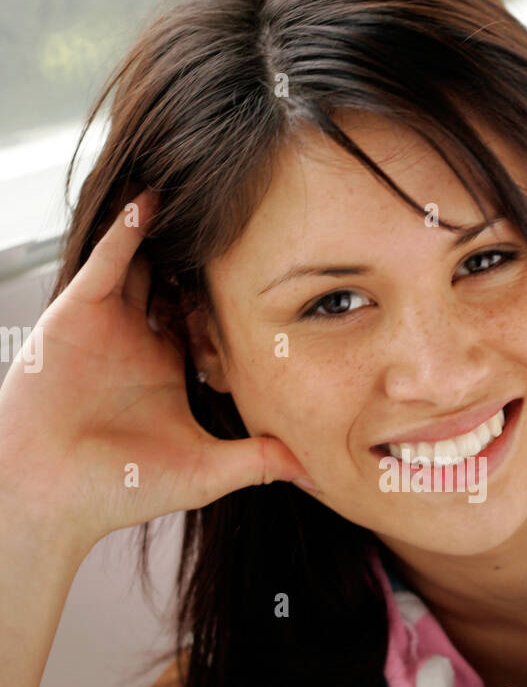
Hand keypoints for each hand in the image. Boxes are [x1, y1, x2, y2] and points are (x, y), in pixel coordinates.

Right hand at [0, 191, 303, 552]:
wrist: (50, 493)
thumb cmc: (118, 489)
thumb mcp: (205, 471)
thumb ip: (259, 460)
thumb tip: (316, 470)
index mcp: (167, 372)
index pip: (208, 319)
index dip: (236, 298)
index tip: (277, 271)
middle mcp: (138, 342)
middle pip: (176, 282)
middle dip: (204, 256)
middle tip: (245, 217)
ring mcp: (108, 324)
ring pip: (142, 261)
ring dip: (168, 232)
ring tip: (204, 193)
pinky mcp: (78, 311)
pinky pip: (107, 260)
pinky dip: (126, 230)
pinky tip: (152, 201)